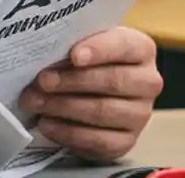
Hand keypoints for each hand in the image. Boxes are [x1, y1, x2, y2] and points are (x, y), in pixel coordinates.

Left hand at [19, 27, 162, 161]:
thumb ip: (75, 45)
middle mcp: (148, 82)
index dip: (99, 50)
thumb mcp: (87, 44)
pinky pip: (98, 141)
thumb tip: (46, 55)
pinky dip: (68, 133)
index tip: (74, 55)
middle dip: (72, 81)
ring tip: (36, 102)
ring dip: (64, 107)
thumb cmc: (91, 62)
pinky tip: (47, 124)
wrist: (98, 91)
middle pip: (112, 81)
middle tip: (43, 81)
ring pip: (103, 111)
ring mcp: (140, 114)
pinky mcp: (127, 141)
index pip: (124, 46)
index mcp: (142, 49)